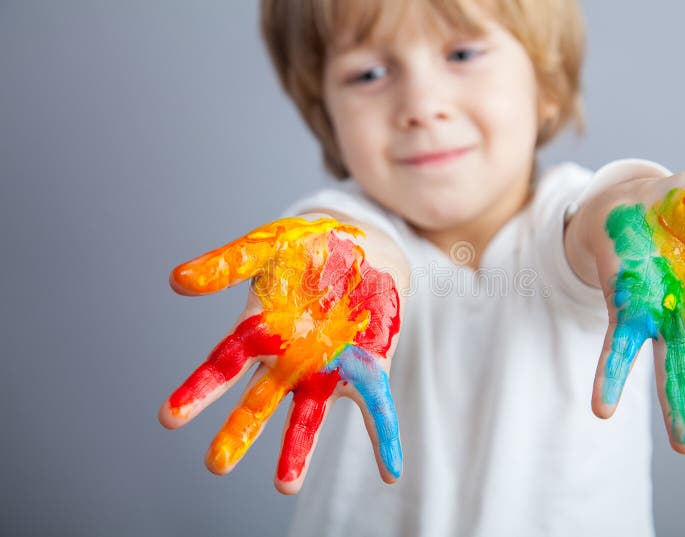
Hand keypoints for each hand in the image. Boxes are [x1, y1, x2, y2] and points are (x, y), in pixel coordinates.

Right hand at [158, 216, 402, 492]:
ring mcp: (327, 369)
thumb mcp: (265, 247)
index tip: (169, 418)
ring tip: (284, 487)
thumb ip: (226, 263)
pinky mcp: (367, 370)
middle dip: (238, 432)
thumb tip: (176, 280)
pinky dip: (384, 438)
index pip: (223, 366)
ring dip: (297, 451)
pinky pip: (376, 408)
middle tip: (215, 464)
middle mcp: (289, 359)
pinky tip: (390, 472)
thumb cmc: (307, 247)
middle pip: (258, 401)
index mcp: (261, 331)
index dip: (197, 391)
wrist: (363, 246)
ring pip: (308, 416)